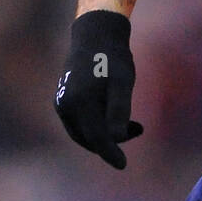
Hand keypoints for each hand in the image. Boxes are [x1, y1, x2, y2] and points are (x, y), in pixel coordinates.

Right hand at [55, 10, 142, 168]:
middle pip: (90, 137)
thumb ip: (119, 109)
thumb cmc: (112, 57)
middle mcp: (65, 107)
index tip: (123, 165)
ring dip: (106, 134)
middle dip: (112, 141)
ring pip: (84, 131)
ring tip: (133, 124)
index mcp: (79, 103)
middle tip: (138, 129)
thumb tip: (116, 138)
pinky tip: (116, 117)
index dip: (110, 153)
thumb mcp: (123, 81)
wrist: (95, 34)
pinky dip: (98, 125)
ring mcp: (62, 104)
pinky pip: (81, 123)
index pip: (96, 138)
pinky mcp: (64, 100)